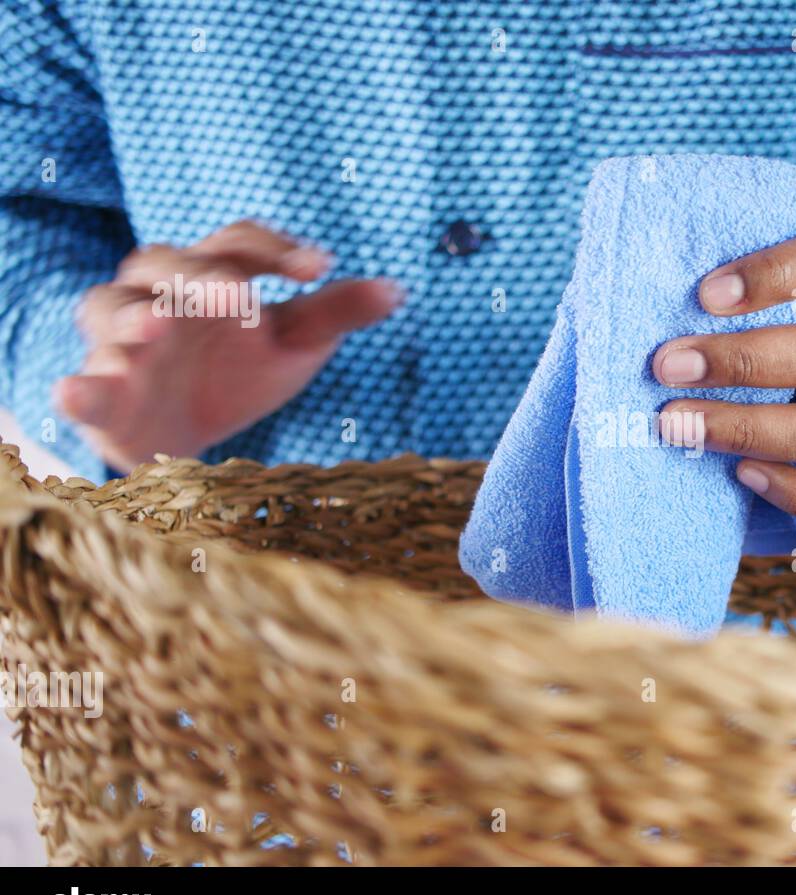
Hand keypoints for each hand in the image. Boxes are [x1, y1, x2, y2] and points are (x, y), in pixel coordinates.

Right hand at [56, 220, 402, 472]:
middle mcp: (159, 295)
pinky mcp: (99, 392)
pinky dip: (78, 386)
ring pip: (109, 310)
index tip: (321, 266)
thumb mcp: (295, 343)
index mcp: (212, 274)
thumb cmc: (241, 369)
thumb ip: (337, 312)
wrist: (190, 434)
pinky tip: (79, 389)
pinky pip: (79, 385)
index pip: (238, 243)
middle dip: (199, 277)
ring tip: (157, 330)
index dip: (275, 249)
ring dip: (132, 318)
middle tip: (237, 295)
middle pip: (167, 264)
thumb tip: (399, 290)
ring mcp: (122, 343)